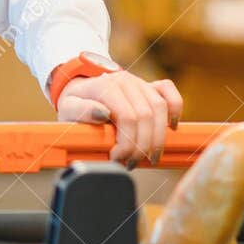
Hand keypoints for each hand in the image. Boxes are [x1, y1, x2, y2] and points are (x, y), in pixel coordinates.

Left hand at [56, 72, 182, 167]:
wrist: (80, 88)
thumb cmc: (75, 103)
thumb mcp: (68, 108)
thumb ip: (81, 110)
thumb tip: (102, 113)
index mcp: (105, 86)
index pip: (127, 117)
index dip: (127, 143)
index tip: (117, 158)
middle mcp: (125, 81)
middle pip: (146, 116)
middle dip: (142, 146)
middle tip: (131, 163)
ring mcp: (139, 82)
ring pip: (161, 108)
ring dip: (158, 138)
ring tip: (149, 157)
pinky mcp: (149, 86)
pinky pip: (169, 92)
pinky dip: (175, 110)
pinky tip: (172, 128)